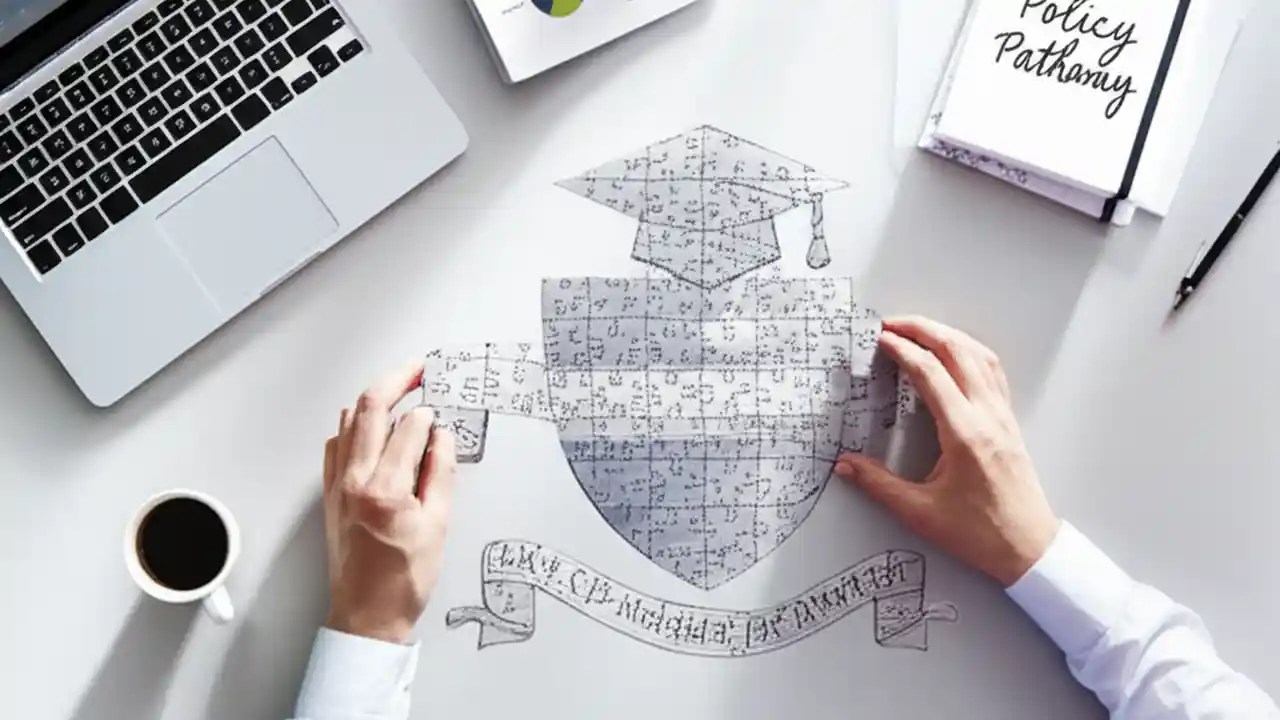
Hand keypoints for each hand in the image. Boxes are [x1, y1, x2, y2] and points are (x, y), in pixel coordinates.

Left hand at [322, 363, 457, 643]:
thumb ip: (441, 474)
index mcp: (385, 489)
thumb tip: (441, 436)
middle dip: (396, 380)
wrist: (367, 615)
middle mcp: (354, 480)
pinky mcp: (329, 494)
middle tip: (418, 369)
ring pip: (348, 421)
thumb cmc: (405, 580)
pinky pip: (336, 445)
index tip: (443, 409)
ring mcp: (336, 485)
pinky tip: (371, 430)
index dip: (428, 414)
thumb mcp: (439, 526)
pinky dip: (354, 426)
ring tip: (398, 392)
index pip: (408, 428)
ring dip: (373, 400)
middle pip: (370, 409)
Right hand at [836, 316, 1059, 586]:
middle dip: (922, 329)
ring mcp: (1002, 415)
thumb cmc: (979, 534)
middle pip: (957, 350)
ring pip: (979, 354)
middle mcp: (987, 416)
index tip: (878, 339)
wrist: (1029, 548)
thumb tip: (844, 464)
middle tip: (890, 323)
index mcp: (964, 433)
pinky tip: (954, 352)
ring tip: (918, 329)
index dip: (902, 350)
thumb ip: (878, 485)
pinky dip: (969, 350)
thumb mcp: (920, 512)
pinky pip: (992, 370)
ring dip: (947, 334)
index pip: (930, 374)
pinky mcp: (1009, 421)